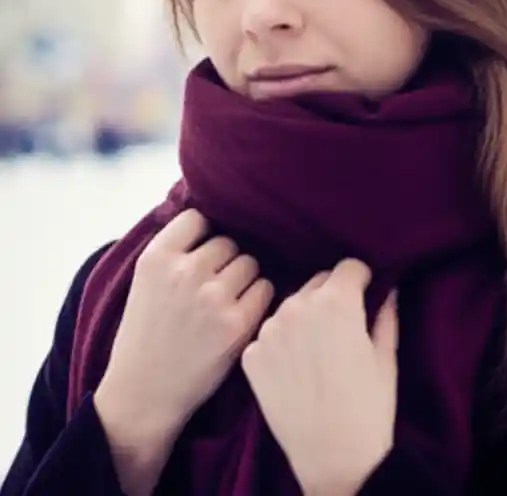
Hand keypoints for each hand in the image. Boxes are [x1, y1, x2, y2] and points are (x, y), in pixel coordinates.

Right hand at [94, 209, 273, 493]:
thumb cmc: (148, 335)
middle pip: (230, 243)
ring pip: (251, 264)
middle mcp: (184, 272)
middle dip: (226, 262)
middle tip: (213, 290)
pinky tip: (240, 317)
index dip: (205, 238)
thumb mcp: (145, 283)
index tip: (201, 259)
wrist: (144, 393)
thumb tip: (214, 209)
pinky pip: (267, 289)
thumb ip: (175, 250)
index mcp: (156, 258)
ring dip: (245, 280)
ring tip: (225, 304)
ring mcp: (212, 297)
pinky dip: (259, 300)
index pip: (199, 219)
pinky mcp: (237, 323)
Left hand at [241, 258, 398, 495]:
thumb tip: (388, 290)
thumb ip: (385, 314)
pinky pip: (269, 336)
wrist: (332, 456)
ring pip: (290, 307)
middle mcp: (297, 308)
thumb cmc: (369, 406)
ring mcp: (268, 332)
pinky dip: (282, 345)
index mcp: (337, 301)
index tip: (365, 295)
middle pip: (317, 283)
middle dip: (331, 297)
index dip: (361, 280)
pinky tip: (296, 370)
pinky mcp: (250, 357)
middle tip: (342, 328)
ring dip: (304, 318)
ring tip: (316, 351)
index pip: (348, 266)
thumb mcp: (386, 356)